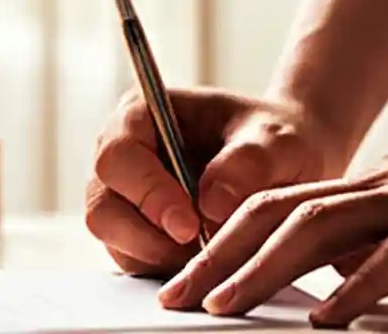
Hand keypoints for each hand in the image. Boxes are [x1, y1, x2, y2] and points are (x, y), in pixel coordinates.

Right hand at [86, 87, 342, 275]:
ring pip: (114, 239)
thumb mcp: (276, 140)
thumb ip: (248, 162)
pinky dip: (167, 270)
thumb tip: (211, 205)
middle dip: (147, 237)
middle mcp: (122, 157)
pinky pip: (134, 261)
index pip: (118, 156)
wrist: (285, 164)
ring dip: (160, 256)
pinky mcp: (135, 233)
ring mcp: (124, 197)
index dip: (147, 193)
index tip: (189, 225)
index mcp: (141, 116)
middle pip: (102, 206)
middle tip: (198, 250)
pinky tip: (206, 260)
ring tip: (211, 252)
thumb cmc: (274, 140)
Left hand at [158, 145, 387, 327]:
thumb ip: (377, 238)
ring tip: (224, 307)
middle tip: (178, 297)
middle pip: (279, 214)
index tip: (188, 278)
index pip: (277, 206)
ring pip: (321, 229)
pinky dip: (357, 287)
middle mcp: (385, 184)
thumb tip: (331, 272)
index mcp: (372, 184)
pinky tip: (326, 317)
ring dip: (263, 270)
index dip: (223, 239)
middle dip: (220, 256)